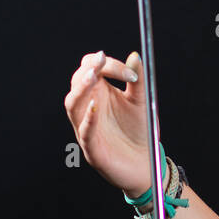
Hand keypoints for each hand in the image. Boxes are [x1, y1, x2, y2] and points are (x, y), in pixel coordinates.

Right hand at [63, 49, 151, 197]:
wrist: (145, 163)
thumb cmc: (139, 131)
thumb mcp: (142, 101)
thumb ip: (138, 80)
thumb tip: (136, 55)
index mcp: (100, 93)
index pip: (92, 69)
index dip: (107, 64)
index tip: (129, 72)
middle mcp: (89, 107)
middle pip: (78, 83)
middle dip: (89, 71)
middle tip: (101, 61)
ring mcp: (86, 127)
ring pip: (73, 105)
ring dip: (82, 89)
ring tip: (93, 76)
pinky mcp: (91, 147)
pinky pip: (84, 131)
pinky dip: (88, 118)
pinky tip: (95, 107)